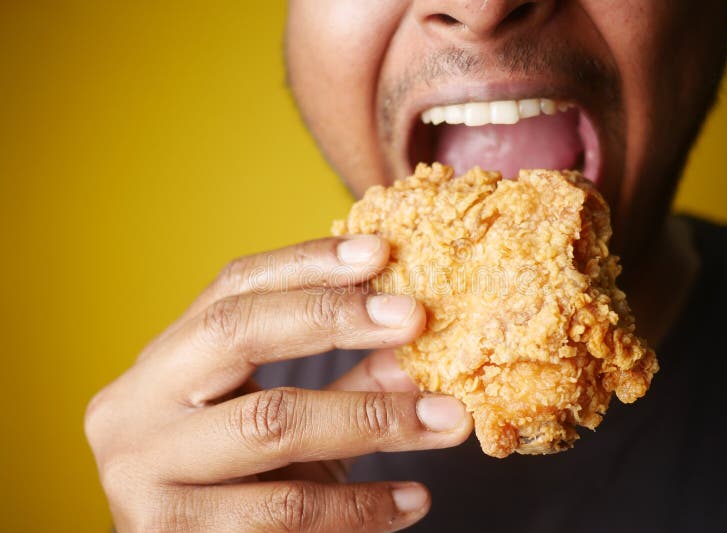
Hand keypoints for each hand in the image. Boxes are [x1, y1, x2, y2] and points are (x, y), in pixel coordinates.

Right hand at [85, 235, 472, 531]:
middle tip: (415, 316)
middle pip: (236, 331)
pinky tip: (410, 499)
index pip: (233, 288)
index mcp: (161, 363)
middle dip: (332, 317)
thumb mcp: (281, 426)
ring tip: (446, 419)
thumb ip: (344, 387)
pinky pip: (284, 510)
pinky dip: (358, 505)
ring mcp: (144, 472)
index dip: (307, 263)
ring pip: (270, 422)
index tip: (379, 252)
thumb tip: (416, 353)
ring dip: (371, 417)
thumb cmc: (232, 484)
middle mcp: (137, 406)